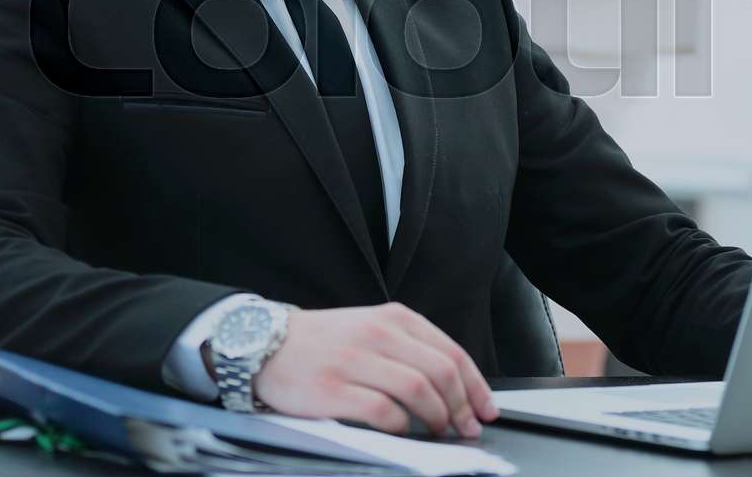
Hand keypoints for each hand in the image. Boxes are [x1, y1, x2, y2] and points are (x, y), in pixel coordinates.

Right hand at [254, 304, 497, 437]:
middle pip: (440, 372)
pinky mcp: (332, 389)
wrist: (266, 344)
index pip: (451, 352)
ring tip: (437, 431)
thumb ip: (410, 349)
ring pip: (417, 390)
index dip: (475, 386)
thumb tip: (454, 388)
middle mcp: (378, 334)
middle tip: (465, 428)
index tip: (486, 409)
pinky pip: (381, 411)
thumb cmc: (325, 342)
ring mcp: (354, 360)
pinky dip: (400, 426)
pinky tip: (402, 432)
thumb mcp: (373, 328)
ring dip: (436, 417)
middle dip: (461, 406)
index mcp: (394, 318)